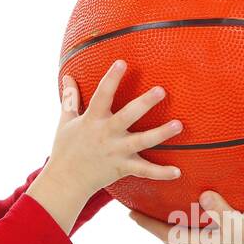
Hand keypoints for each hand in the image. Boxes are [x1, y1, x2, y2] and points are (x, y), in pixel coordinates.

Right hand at [49, 59, 183, 198]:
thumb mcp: (65, 122)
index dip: (111, 78)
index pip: (102, 95)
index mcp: (92, 120)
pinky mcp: (122, 168)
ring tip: (179, 125)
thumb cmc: (65, 150)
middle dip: (144, 103)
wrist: (65, 181)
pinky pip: (144, 171)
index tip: (122, 62)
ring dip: (161, 133)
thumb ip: (70, 98)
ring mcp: (116, 151)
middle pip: (127, 116)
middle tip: (161, 90)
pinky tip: (178, 171)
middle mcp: (106, 134)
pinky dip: (161, 173)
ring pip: (141, 141)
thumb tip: (67, 76)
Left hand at [128, 190, 243, 243]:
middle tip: (142, 218)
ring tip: (167, 217)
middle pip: (172, 242)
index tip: (129, 215)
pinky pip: (203, 237)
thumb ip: (219, 207)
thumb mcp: (236, 220)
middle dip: (156, 230)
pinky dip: (195, 228)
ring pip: (188, 242)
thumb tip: (204, 194)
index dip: (146, 224)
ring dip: (174, 231)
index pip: (166, 234)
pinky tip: (203, 218)